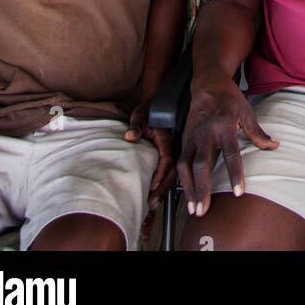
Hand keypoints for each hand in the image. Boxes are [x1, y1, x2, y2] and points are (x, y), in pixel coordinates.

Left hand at [125, 99, 175, 246]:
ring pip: (173, 174)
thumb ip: (135, 124)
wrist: (158, 99)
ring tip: (153, 205)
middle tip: (151, 204)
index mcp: (167, 136)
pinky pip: (171, 171)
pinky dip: (165, 184)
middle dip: (162, 190)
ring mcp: (174, 149)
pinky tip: (157, 194)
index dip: (160, 175)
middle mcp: (174, 145)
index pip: (167, 159)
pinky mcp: (172, 152)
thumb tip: (130, 136)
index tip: (152, 187)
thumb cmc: (149, 107)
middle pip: (172, 172)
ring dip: (164, 190)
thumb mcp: (140, 113)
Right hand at [177, 76, 278, 218]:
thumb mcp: (246, 111)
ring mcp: (191, 136)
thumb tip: (273, 146)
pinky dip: (182, 180)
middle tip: (205, 210)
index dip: (235, 173)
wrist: (207, 83)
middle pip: (202, 164)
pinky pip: (181, 162)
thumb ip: (257, 132)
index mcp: (224, 124)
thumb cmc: (228, 98)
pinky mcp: (184, 138)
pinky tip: (188, 194)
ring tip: (194, 209)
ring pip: (185, 166)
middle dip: (202, 189)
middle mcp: (205, 132)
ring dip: (189, 189)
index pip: (231, 153)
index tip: (238, 192)